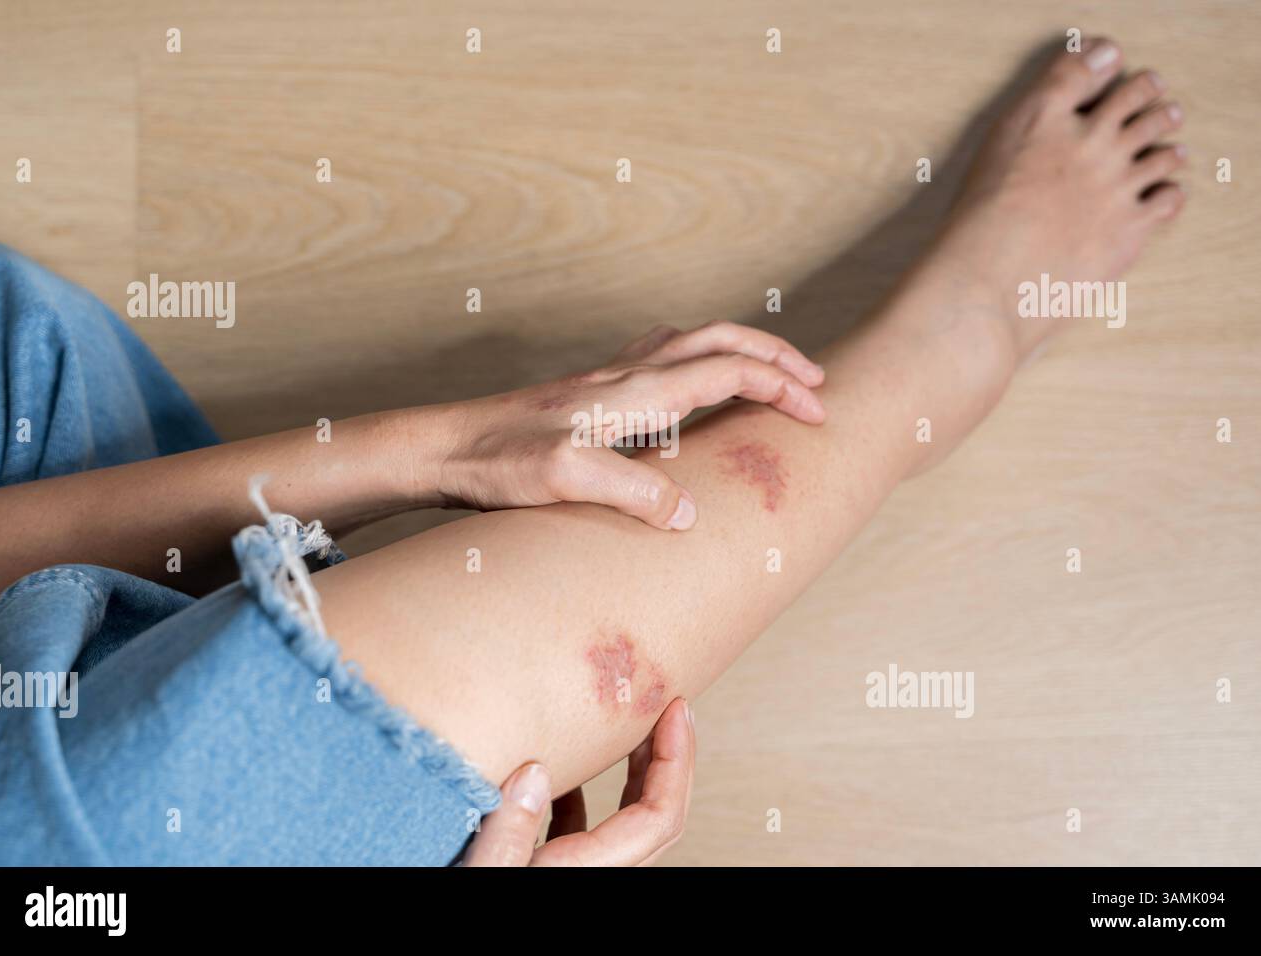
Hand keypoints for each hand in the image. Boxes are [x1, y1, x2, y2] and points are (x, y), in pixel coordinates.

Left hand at [436, 322, 824, 529]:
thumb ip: (632, 491)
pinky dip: (697, 360)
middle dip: (775, 354)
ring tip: (768, 374)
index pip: (728, 370)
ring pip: (691, 340)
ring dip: (738, 349)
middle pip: (719, 339)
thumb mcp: (564, 480)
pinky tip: (689, 387)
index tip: (817, 413)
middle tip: (814, 382)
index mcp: (634, 392)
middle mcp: (627, 375)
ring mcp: (608, 379)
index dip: (780, 386)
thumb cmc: (497, 463)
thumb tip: (690, 515)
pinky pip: (660, 357)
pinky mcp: (591, 393)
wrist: (443, 447)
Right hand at [462, 698, 695, 865]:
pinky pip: (585, 835)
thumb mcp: (481, 872)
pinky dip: (585, 797)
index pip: (660, 815)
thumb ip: (509, 828)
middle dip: (668, 759)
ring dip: (633, 775)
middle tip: (667, 710)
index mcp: (586, 875)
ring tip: (629, 731)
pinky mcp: (549, 873)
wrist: (420, 911)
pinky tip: (563, 773)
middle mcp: (591, 877)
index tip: (675, 711)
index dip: (677, 760)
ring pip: (625, 825)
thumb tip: (539, 771)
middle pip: (657, 817)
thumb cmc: (452, 887)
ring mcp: (574, 876)